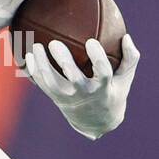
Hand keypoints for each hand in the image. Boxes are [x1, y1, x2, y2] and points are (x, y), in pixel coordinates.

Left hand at [24, 35, 139, 139]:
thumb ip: (130, 58)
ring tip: (35, 47)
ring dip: (42, 65)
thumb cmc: (112, 92)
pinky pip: (42, 84)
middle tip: (54, 43)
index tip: (91, 41)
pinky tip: (28, 55)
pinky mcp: (55, 98)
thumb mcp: (125, 79)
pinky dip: (34, 71)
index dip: (96, 58)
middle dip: (63, 61)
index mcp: (103, 88)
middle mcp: (84, 93)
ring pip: (52, 82)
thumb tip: (127, 37)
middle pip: (73, 78)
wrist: (96, 121)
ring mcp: (68, 97)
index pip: (102, 72)